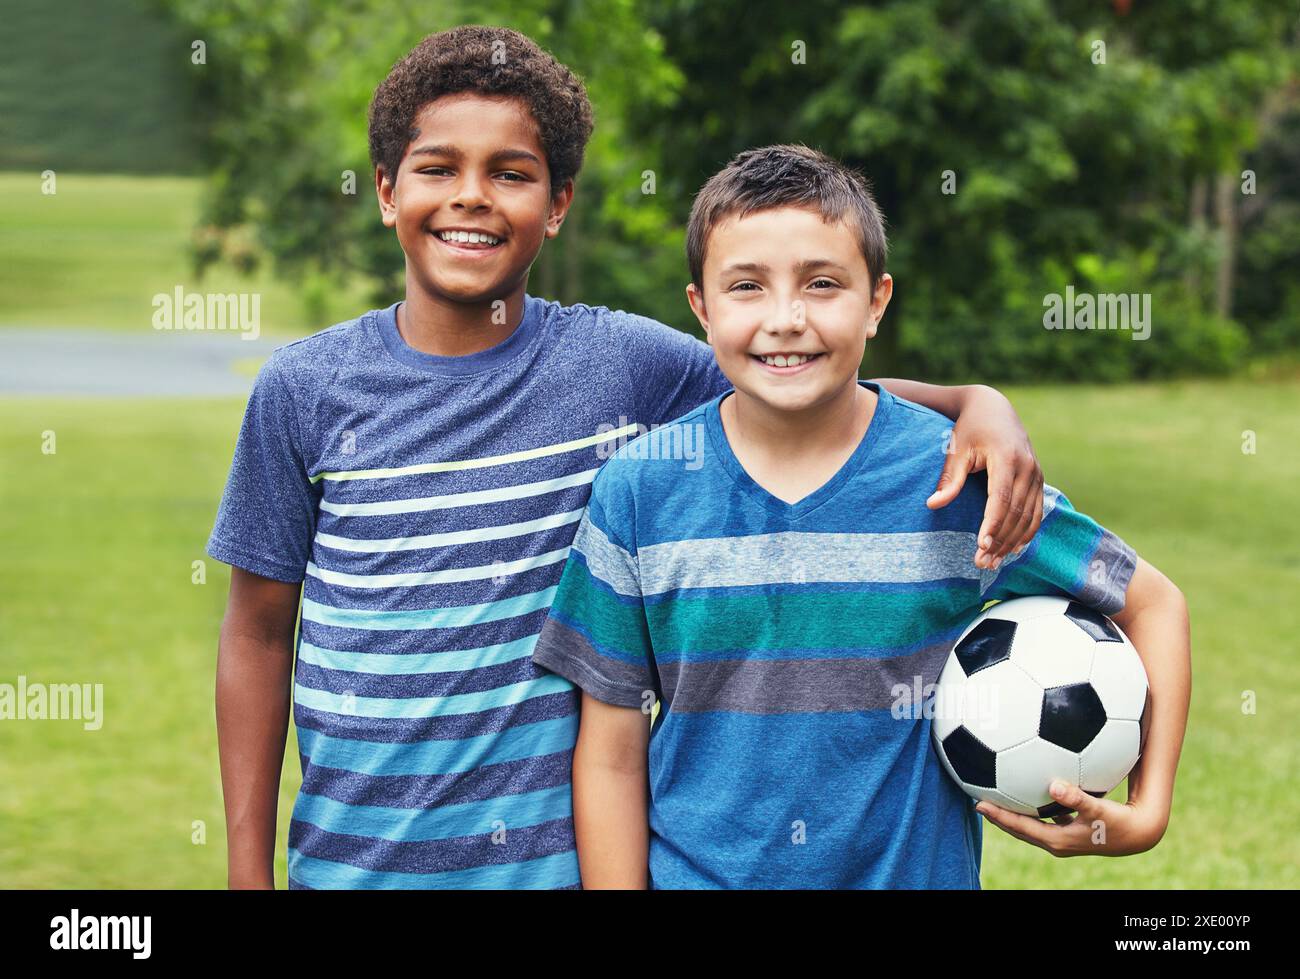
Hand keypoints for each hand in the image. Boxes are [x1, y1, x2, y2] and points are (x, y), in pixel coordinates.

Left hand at [926, 385, 1043, 568]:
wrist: (994, 408)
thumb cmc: (970, 429)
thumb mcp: (956, 450)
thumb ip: (949, 479)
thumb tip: (932, 505)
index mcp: (1006, 458)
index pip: (1000, 499)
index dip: (992, 524)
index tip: (981, 545)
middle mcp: (1027, 467)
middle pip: (1016, 512)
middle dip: (1000, 540)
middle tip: (982, 563)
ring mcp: (1036, 474)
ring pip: (1029, 516)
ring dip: (1012, 542)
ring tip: (994, 562)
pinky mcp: (1038, 480)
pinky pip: (1037, 512)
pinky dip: (1027, 532)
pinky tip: (1013, 549)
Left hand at [975, 779, 1167, 856]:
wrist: (1140, 834)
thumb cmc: (1119, 822)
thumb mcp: (1098, 810)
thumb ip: (1075, 798)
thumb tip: (1053, 785)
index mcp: (1057, 840)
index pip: (1020, 827)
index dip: (999, 817)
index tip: (979, 805)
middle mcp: (1057, 841)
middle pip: (1020, 829)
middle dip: (999, 817)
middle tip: (978, 802)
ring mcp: (1064, 837)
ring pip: (1031, 825)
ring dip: (1014, 813)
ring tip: (997, 796)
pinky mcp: (1071, 830)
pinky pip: (1046, 818)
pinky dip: (1034, 807)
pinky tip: (1030, 790)